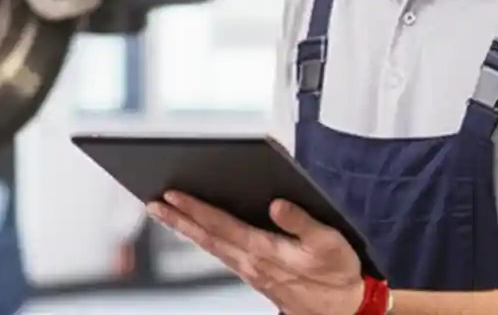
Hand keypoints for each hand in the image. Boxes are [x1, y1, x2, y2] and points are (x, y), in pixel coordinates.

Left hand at [147, 191, 363, 314]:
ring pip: (211, 247)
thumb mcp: (329, 243)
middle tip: (153, 204)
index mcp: (265, 251)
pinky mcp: (256, 276)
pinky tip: (200, 233)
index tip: (172, 195)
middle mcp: (251, 263)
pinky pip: (222, 254)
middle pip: (206, 238)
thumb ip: (302, 223)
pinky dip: (204, 240)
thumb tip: (277, 204)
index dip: (195, 209)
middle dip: (178, 220)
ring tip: (167, 214)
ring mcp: (251, 272)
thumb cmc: (338, 274)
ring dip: (187, 230)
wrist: (344, 311)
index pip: (221, 226)